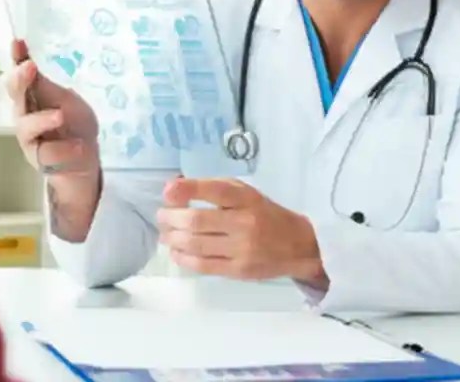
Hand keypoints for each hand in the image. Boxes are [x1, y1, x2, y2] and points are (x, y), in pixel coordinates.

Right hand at [6, 39, 102, 241]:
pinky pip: (49, 153)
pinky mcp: (41, 162)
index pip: (21, 74)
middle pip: (15, 96)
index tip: (18, 42)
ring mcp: (30, 140)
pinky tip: (81, 146)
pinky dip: (67, 148)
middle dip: (19, 81)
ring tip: (60, 116)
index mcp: (33, 97)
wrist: (88, 161)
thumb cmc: (75, 126)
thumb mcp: (68, 101)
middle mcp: (25, 116)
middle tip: (29, 68)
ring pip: (26, 127)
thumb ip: (47, 87)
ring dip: (42, 119)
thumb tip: (26, 62)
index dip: (18, 58)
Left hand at [156, 178, 327, 287]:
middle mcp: (245, 222)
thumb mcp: (247, 194)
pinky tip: (177, 252)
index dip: (188, 190)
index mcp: (247, 199)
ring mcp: (242, 249)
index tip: (168, 191)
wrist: (298, 245)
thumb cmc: (266, 215)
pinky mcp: (239, 270)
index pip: (215, 191)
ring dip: (173, 239)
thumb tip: (176, 188)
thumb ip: (216, 189)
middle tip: (161, 217)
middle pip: (198, 221)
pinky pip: (203, 265)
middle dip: (171, 219)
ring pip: (196, 245)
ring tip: (166, 235)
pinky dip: (184, 258)